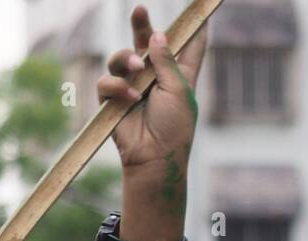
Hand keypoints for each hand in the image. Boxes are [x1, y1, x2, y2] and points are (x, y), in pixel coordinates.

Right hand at [98, 5, 205, 173]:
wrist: (154, 158)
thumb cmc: (174, 128)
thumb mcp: (178, 90)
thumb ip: (167, 61)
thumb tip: (157, 35)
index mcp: (180, 74)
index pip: (190, 46)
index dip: (195, 27)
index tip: (200, 10)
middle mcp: (156, 77)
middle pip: (148, 42)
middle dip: (141, 25)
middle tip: (139, 9)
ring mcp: (133, 87)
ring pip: (121, 58)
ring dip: (127, 60)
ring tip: (136, 69)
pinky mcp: (113, 101)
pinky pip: (107, 82)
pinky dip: (117, 87)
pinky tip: (129, 99)